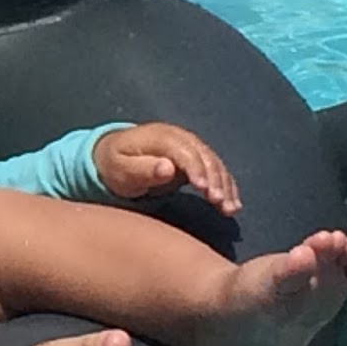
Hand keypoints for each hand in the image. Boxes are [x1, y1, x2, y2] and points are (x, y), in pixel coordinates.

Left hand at [93, 122, 242, 214]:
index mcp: (161, 137)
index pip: (185, 152)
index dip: (197, 169)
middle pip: (205, 157)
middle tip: (221, 203)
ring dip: (225, 186)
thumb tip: (168, 168)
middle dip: (216, 180)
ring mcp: (190, 146)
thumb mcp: (122, 169)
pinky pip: (215, 170)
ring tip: (230, 209)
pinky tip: (233, 204)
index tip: (204, 189)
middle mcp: (180, 138)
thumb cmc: (115, 164)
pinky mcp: (195, 158)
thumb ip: (143, 169)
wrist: (114, 154)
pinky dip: (226, 186)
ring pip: (215, 164)